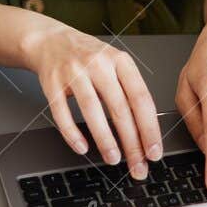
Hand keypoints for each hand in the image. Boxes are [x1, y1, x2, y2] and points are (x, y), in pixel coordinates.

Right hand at [27, 23, 161, 178]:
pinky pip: (63, 113)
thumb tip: (146, 132)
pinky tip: (82, 148)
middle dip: (131, 142)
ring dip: (105, 140)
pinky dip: (72, 134)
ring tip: (114, 159)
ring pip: (92, 111)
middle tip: (138, 166)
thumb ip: (130, 91)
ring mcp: (74, 72)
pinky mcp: (52, 83)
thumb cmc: (90, 58)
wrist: (52, 41)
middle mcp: (99, 64)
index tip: (154, 151)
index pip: (141, 98)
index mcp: (120, 61)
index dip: (149, 128)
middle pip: (120, 108)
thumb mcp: (116, 65)